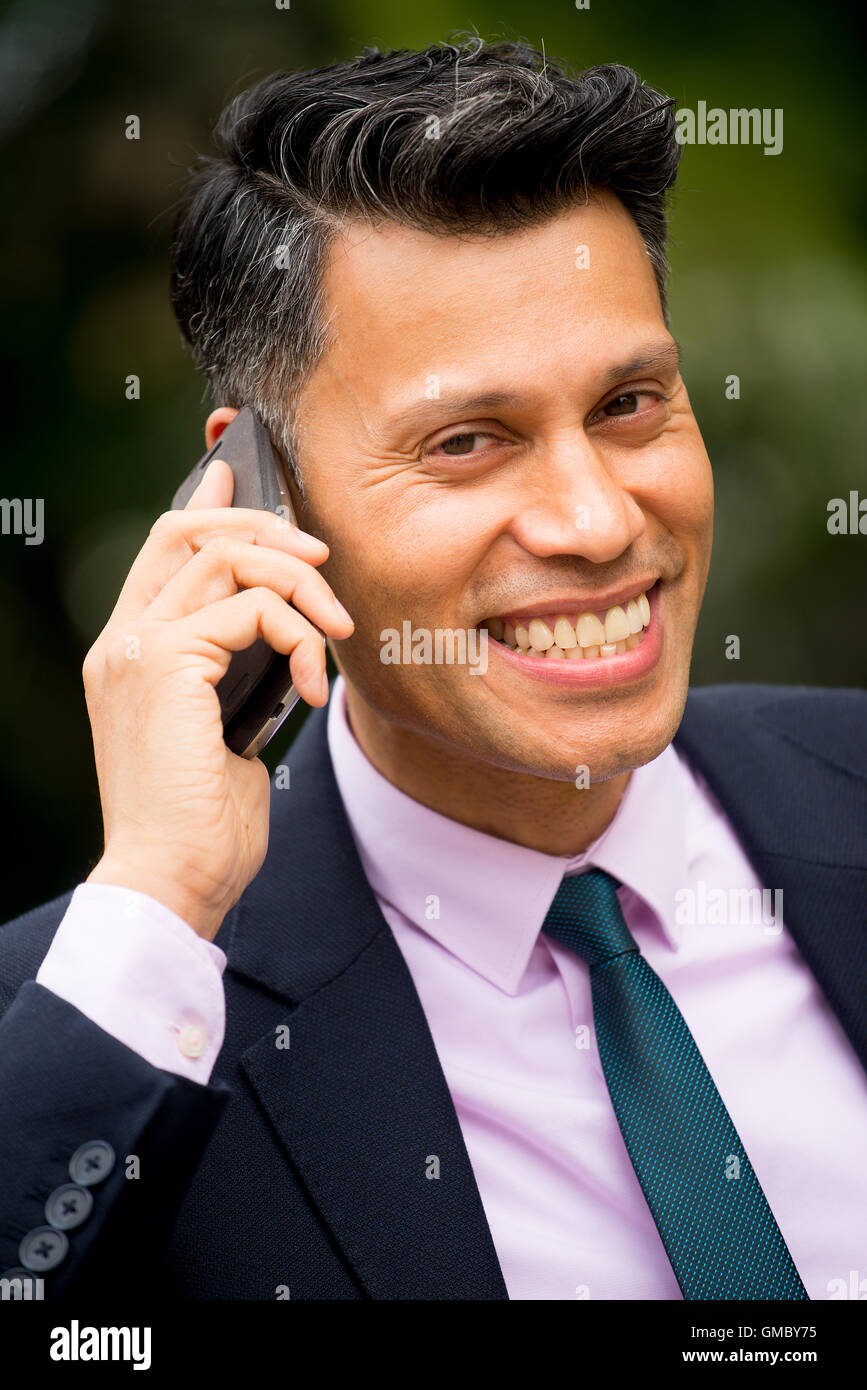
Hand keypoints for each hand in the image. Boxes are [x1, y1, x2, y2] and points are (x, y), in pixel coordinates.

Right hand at [82, 457, 352, 940]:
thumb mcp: (229, 731)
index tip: (236, 478)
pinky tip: (313, 687)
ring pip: (228, 559)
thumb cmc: (206, 824)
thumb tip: (285, 632)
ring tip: (334, 632)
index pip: (162, 553)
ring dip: (299, 584)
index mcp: (131, 654)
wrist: (172, 880)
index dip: (205, 508)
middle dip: (266, 529)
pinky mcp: (165, 663)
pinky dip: (299, 637)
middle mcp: (123, 641)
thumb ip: (240, 673)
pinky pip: (252, 609)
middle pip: (189, 533)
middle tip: (321, 560)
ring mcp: (137, 648)